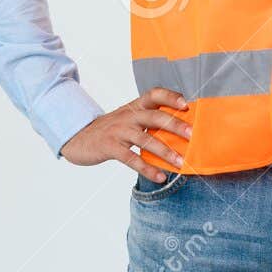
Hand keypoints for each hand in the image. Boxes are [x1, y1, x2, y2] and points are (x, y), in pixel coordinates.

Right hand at [59, 87, 193, 181]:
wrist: (78, 138)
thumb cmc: (111, 130)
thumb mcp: (128, 119)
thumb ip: (149, 120)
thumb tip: (181, 129)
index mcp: (135, 106)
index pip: (154, 94)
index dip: (170, 97)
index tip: (186, 105)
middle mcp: (128, 116)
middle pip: (154, 117)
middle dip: (175, 125)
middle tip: (192, 135)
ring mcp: (118, 131)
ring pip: (145, 139)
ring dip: (165, 151)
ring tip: (180, 162)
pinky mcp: (110, 147)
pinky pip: (131, 158)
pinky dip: (147, 168)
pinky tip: (160, 176)